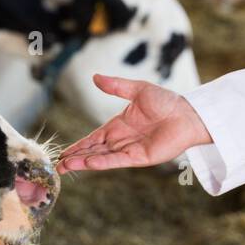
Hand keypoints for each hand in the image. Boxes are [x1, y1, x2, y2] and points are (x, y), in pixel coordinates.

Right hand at [55, 74, 212, 173]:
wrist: (187, 113)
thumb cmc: (166, 101)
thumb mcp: (137, 89)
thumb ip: (116, 86)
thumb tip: (95, 77)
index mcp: (118, 125)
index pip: (93, 138)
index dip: (78, 145)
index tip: (63, 153)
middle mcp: (121, 140)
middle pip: (93, 151)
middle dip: (75, 158)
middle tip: (57, 166)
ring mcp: (130, 149)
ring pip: (102, 157)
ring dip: (84, 162)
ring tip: (66, 167)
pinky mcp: (140, 157)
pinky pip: (118, 160)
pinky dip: (103, 162)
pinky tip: (89, 163)